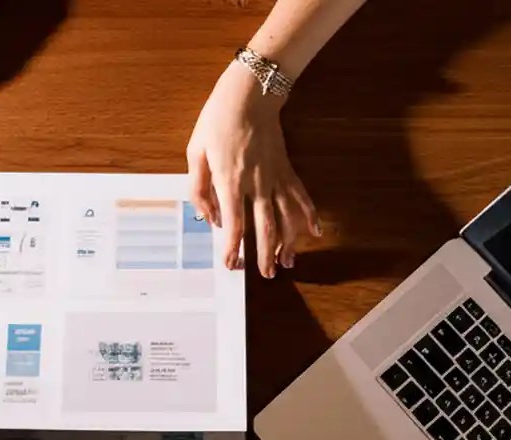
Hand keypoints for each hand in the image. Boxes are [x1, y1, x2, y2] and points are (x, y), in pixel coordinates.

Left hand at [186, 62, 320, 277]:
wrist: (250, 93)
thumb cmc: (218, 120)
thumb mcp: (196, 152)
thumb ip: (198, 188)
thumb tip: (209, 216)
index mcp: (230, 179)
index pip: (233, 222)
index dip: (233, 247)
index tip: (232, 264)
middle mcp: (256, 182)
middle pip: (265, 226)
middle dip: (265, 254)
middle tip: (265, 274)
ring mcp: (275, 176)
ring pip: (286, 216)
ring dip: (288, 242)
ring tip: (287, 263)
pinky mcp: (286, 168)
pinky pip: (300, 195)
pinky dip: (309, 214)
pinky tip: (314, 231)